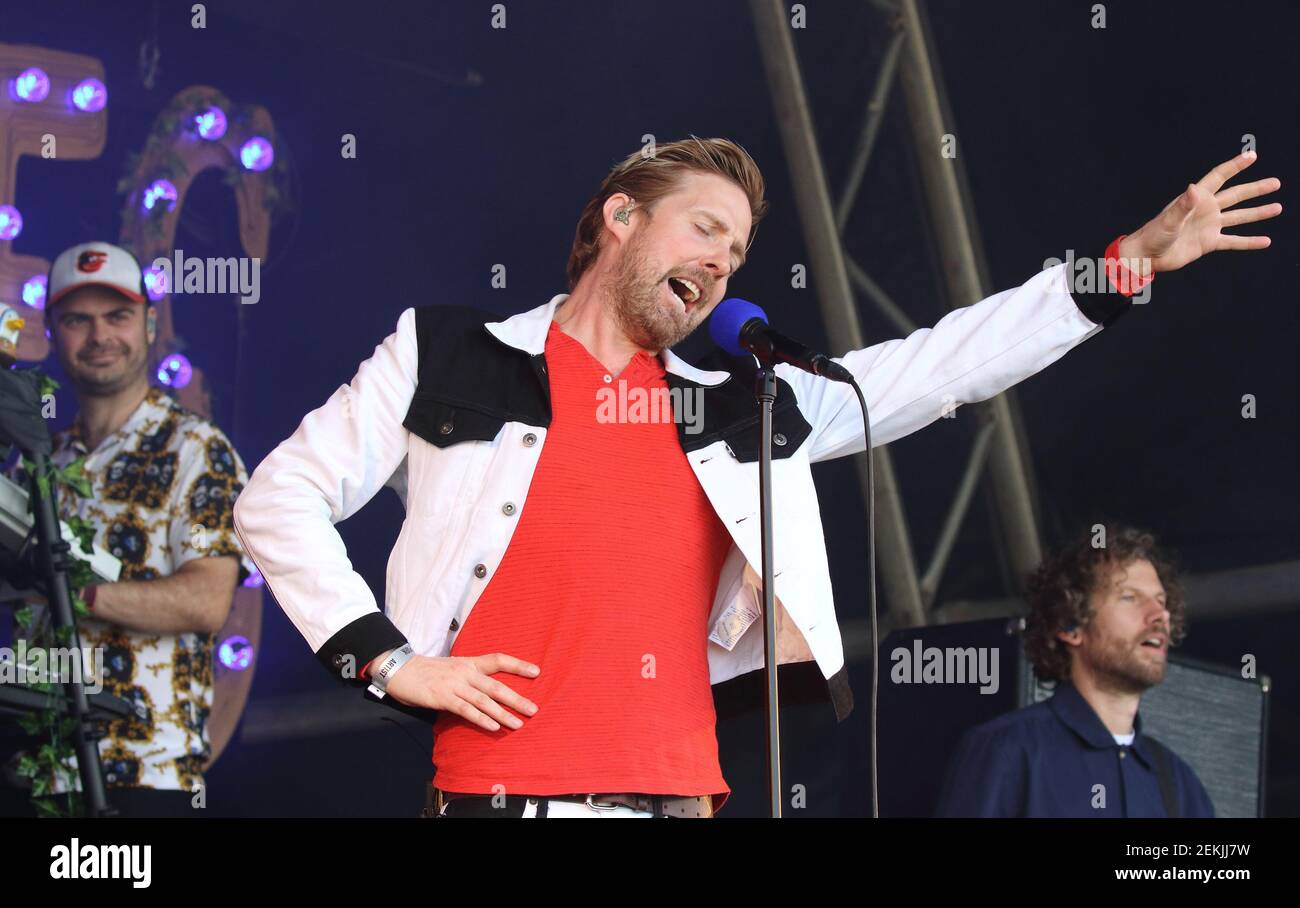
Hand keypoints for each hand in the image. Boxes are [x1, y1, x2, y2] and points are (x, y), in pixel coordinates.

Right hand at [382, 652, 539, 731]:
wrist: (400, 670)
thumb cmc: (427, 671)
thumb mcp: (452, 667)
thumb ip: (469, 676)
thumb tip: (487, 690)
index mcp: (469, 662)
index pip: (498, 660)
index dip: (518, 665)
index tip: (537, 672)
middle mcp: (465, 672)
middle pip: (496, 685)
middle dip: (517, 699)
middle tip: (534, 710)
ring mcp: (454, 685)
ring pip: (484, 700)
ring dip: (502, 714)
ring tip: (518, 724)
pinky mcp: (443, 697)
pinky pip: (466, 710)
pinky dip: (481, 719)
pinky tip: (493, 727)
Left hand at [1119, 150, 1281, 274]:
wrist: (1147, 256)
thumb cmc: (1153, 235)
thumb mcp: (1168, 220)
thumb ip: (1182, 206)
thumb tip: (1193, 188)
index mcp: (1197, 199)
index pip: (1219, 177)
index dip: (1235, 166)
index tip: (1252, 156)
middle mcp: (1206, 210)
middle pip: (1235, 195)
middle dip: (1256, 189)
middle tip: (1276, 183)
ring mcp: (1209, 226)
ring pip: (1239, 216)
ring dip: (1258, 213)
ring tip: (1278, 207)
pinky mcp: (1209, 243)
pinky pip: (1234, 241)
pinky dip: (1249, 242)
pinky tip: (1265, 241)